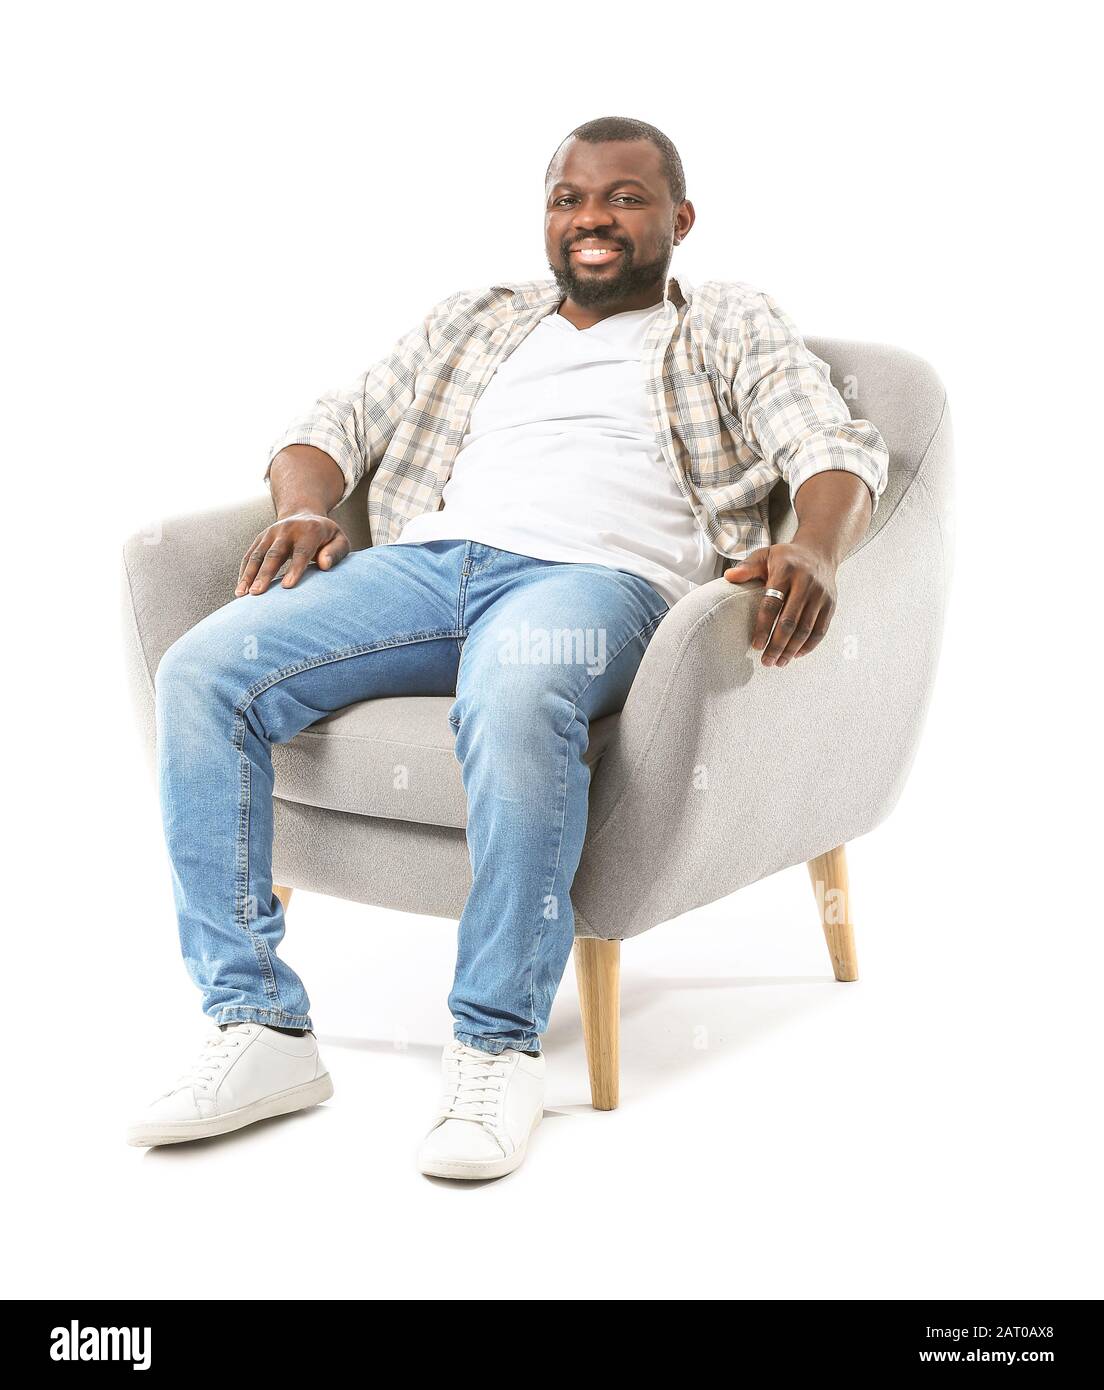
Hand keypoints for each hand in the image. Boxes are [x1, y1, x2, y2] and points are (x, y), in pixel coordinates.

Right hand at [235, 512, 349, 595]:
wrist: (304, 515)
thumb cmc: (326, 536)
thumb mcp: (339, 540)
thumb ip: (335, 552)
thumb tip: (324, 565)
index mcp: (309, 530)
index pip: (301, 552)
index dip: (294, 569)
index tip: (286, 587)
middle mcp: (286, 530)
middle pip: (274, 554)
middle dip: (265, 574)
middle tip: (257, 593)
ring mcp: (270, 533)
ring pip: (257, 555)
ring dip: (248, 575)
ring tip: (242, 594)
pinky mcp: (260, 539)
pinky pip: (249, 556)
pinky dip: (243, 572)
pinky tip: (240, 589)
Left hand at [723, 541, 837, 665]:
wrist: (819, 552)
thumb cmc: (786, 558)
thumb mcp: (765, 555)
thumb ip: (747, 567)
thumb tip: (729, 578)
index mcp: (786, 571)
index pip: (773, 604)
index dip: (764, 627)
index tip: (756, 645)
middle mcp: (806, 583)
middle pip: (790, 621)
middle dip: (777, 645)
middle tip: (766, 661)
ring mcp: (820, 595)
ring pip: (806, 629)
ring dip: (792, 650)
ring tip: (779, 662)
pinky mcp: (831, 604)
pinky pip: (821, 630)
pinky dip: (809, 645)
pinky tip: (796, 655)